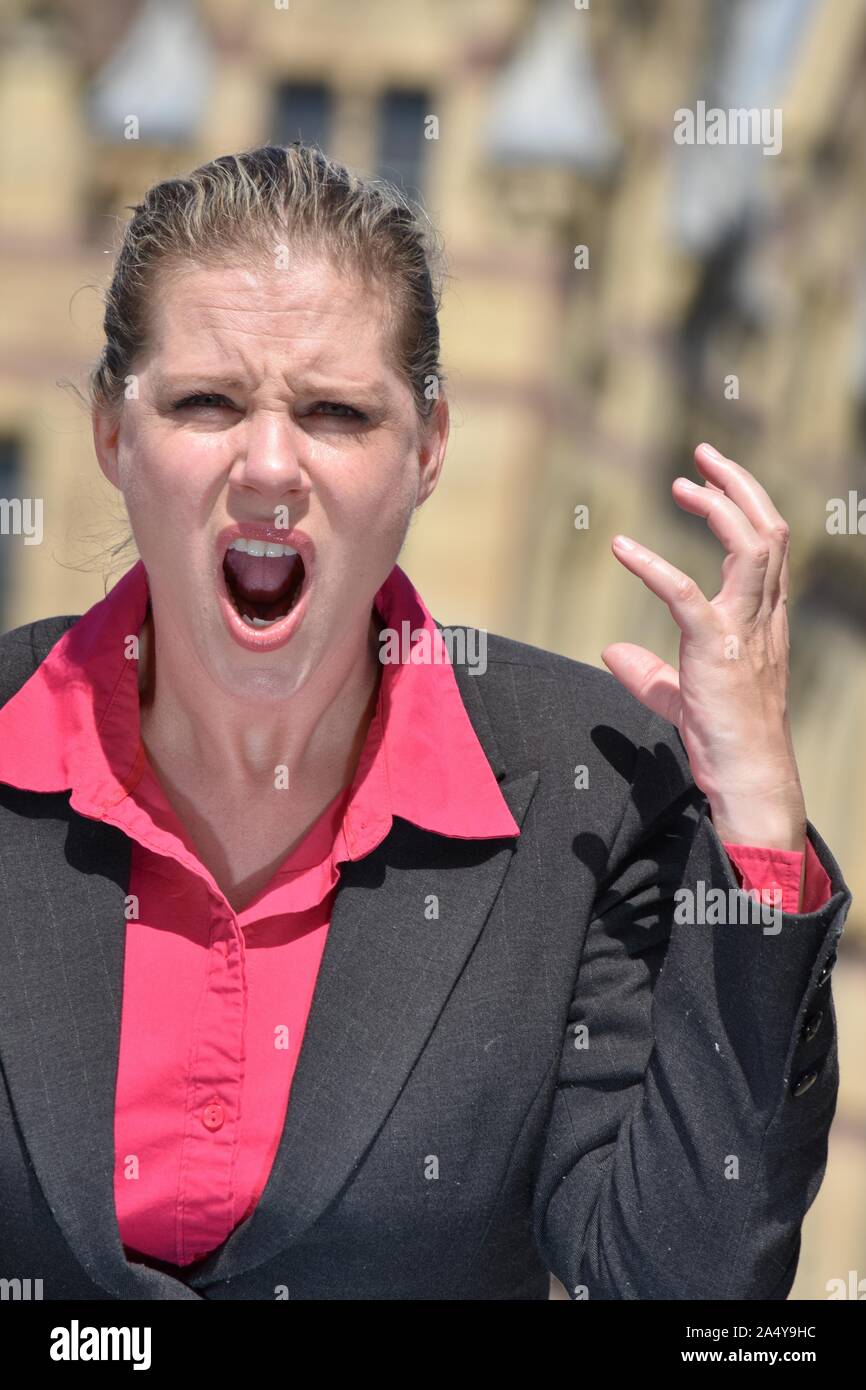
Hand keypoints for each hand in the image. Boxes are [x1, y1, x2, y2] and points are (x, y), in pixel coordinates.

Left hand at [600, 442, 806, 851]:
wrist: (747, 778)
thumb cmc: (724, 741)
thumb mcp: (682, 697)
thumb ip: (650, 673)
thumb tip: (612, 653)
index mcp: (763, 621)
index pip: (768, 546)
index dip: (744, 505)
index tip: (709, 481)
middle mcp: (762, 617)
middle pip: (769, 531)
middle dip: (739, 485)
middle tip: (701, 455)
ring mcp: (744, 632)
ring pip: (751, 546)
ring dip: (718, 506)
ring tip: (683, 482)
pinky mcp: (715, 651)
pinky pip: (687, 594)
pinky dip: (654, 566)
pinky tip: (621, 548)